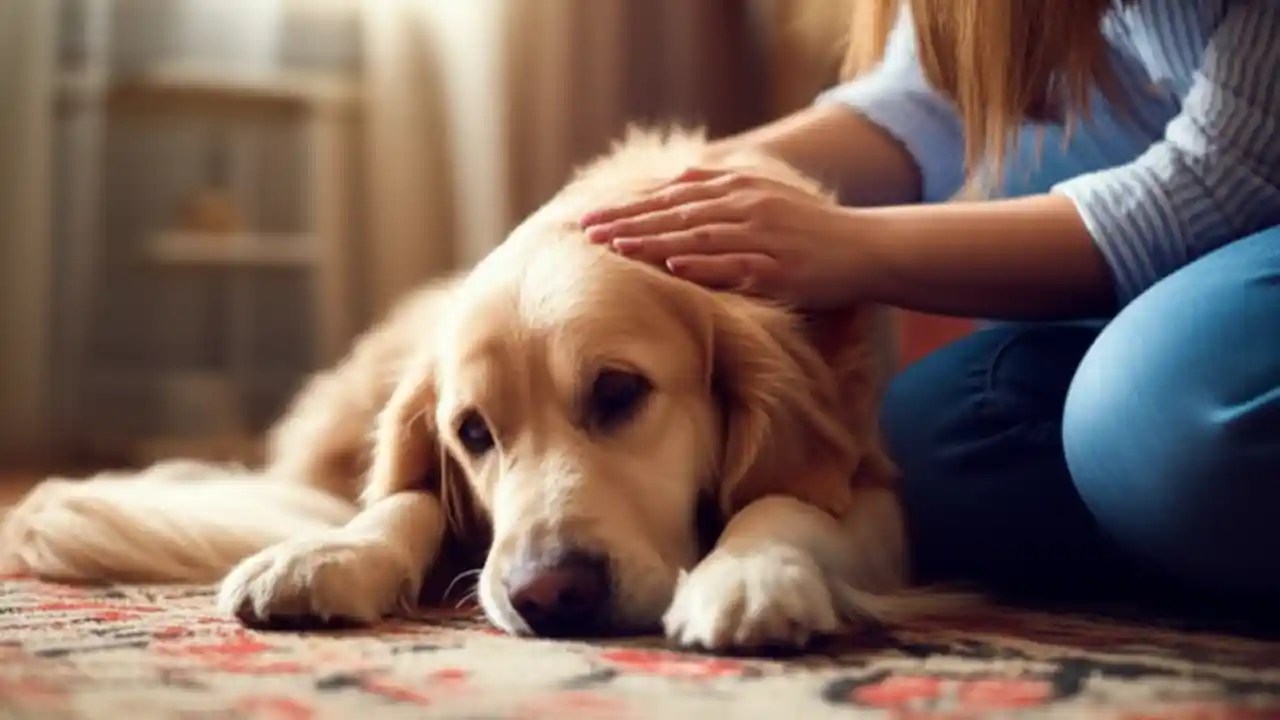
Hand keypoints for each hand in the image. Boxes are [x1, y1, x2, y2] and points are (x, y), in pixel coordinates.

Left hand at [579, 168, 865, 309]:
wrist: (867, 247)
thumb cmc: (812, 231)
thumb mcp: (764, 199)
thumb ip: (720, 192)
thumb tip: (676, 184)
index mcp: (738, 189)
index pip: (670, 197)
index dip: (628, 207)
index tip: (590, 217)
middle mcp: (745, 206)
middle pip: (675, 213)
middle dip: (628, 222)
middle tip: (586, 231)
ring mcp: (761, 237)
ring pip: (697, 237)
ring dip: (652, 242)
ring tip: (615, 248)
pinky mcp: (778, 267)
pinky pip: (734, 266)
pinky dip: (703, 265)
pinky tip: (673, 267)